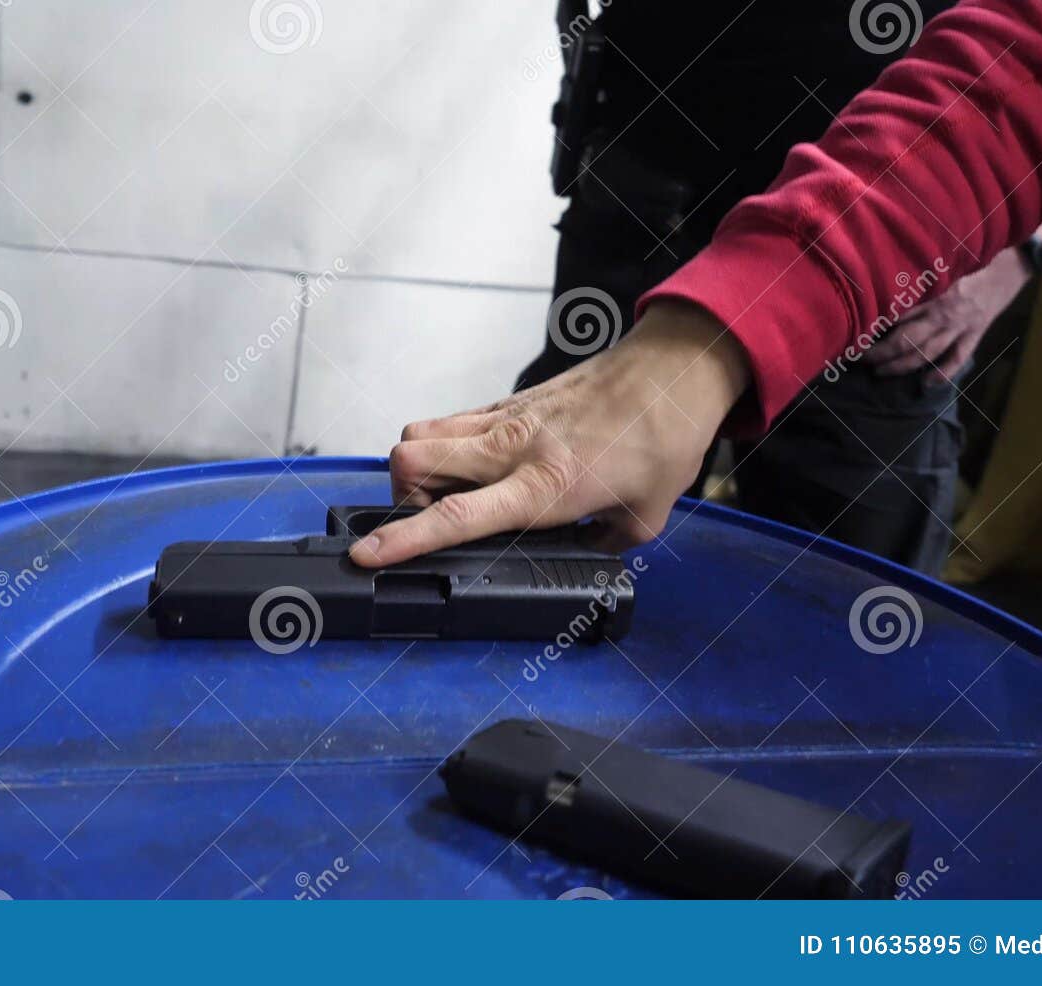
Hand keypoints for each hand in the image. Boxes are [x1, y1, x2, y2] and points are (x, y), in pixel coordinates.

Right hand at [349, 300, 751, 566]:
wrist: (674, 373)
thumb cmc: (664, 439)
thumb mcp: (642, 519)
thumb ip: (600, 544)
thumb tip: (581, 553)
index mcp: (544, 486)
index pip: (455, 516)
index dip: (403, 540)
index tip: (366, 555)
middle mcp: (513, 448)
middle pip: (411, 461)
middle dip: (398, 498)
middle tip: (425, 521)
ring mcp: (505, 418)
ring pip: (421, 432)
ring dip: (416, 468)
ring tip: (447, 493)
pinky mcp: (507, 400)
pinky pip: (452, 421)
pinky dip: (444, 445)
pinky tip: (473, 466)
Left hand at [863, 244, 1031, 381]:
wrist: (1014, 261)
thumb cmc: (971, 257)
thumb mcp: (941, 260)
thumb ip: (915, 274)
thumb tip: (880, 286)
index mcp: (931, 290)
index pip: (894, 314)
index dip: (872, 327)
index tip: (853, 335)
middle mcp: (943, 311)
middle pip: (905, 340)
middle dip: (880, 354)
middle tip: (861, 361)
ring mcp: (961, 325)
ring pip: (926, 353)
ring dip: (901, 367)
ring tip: (881, 373)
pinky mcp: (977, 333)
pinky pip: (958, 358)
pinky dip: (942, 373)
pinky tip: (927, 385)